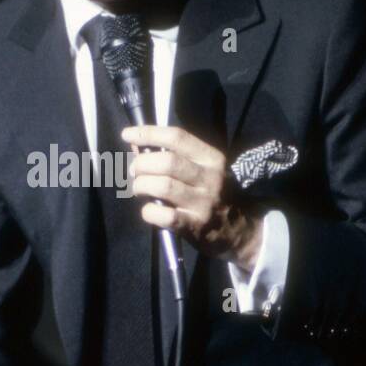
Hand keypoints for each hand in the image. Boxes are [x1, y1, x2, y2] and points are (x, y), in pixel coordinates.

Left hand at [123, 124, 263, 269]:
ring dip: (141, 186)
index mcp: (211, 158)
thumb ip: (175, 156)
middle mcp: (209, 178)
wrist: (238, 232)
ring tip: (139, 189)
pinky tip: (149, 210)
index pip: (177, 137)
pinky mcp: (195, 226)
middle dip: (141, 164)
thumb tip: (137, 144)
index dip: (148, 133)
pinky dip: (148, 212)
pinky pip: (164, 215)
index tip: (127, 134)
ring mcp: (203, 203)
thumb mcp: (204, 170)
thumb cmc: (214, 195)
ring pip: (162, 186)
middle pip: (167, 161)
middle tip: (134, 171)